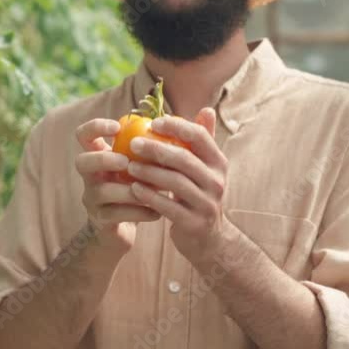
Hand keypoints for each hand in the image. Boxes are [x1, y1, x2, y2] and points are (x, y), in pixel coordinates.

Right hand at [75, 118, 160, 252]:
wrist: (125, 228)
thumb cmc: (139, 187)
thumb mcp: (143, 165)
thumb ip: (156, 145)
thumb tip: (185, 117)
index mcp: (98, 155)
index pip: (84, 134)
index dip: (96, 127)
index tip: (118, 127)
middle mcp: (90, 176)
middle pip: (81, 161)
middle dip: (103, 159)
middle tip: (126, 161)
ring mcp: (92, 198)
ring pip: (101, 191)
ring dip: (129, 189)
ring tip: (154, 189)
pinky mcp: (101, 220)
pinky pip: (117, 214)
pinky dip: (139, 212)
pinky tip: (157, 212)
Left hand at [124, 108, 233, 262]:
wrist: (208, 239)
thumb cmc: (199, 194)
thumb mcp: (206, 168)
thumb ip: (203, 141)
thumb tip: (206, 109)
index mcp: (219, 163)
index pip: (200, 137)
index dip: (176, 126)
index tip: (153, 122)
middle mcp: (217, 181)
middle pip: (185, 159)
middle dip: (156, 148)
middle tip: (133, 143)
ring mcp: (207, 204)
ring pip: (175, 182)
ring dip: (149, 172)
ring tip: (129, 166)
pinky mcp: (194, 223)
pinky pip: (168, 207)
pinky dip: (150, 196)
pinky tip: (134, 188)